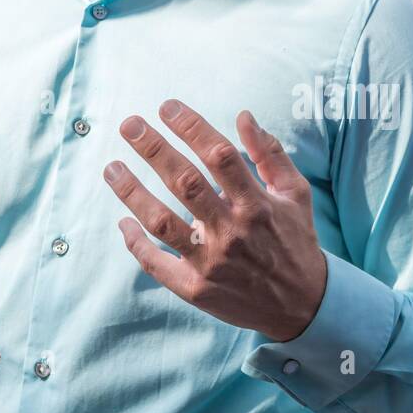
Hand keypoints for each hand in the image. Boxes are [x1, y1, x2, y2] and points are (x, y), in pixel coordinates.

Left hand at [103, 100, 326, 341]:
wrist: (301, 305)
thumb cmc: (294, 240)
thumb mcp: (295, 194)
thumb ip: (270, 154)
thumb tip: (244, 115)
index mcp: (257, 204)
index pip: (221, 155)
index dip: (192, 127)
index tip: (167, 107)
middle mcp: (232, 231)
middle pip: (185, 182)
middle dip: (154, 149)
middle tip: (129, 125)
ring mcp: (211, 261)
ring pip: (162, 221)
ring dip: (132, 193)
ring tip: (111, 168)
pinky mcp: (195, 287)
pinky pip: (156, 263)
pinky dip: (135, 243)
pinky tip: (122, 222)